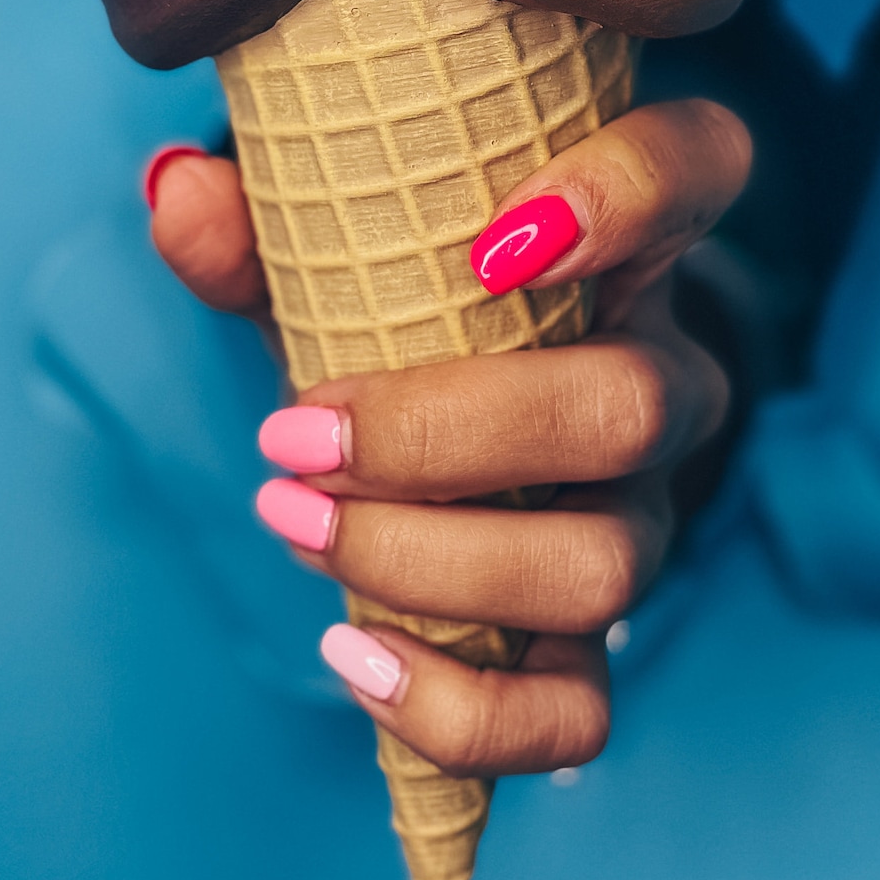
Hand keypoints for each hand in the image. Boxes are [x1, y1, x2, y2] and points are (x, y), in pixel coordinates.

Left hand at [146, 98, 750, 777]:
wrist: (429, 412)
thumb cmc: (393, 294)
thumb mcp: (332, 238)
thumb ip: (256, 214)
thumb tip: (179, 197)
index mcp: (624, 237)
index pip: (700, 165)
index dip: (631, 192)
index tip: (492, 242)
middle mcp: (664, 370)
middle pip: (634, 405)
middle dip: (451, 433)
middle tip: (299, 432)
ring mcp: (642, 512)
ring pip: (605, 566)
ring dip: (427, 561)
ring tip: (292, 522)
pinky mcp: (594, 634)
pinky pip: (578, 714)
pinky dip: (461, 710)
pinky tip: (352, 654)